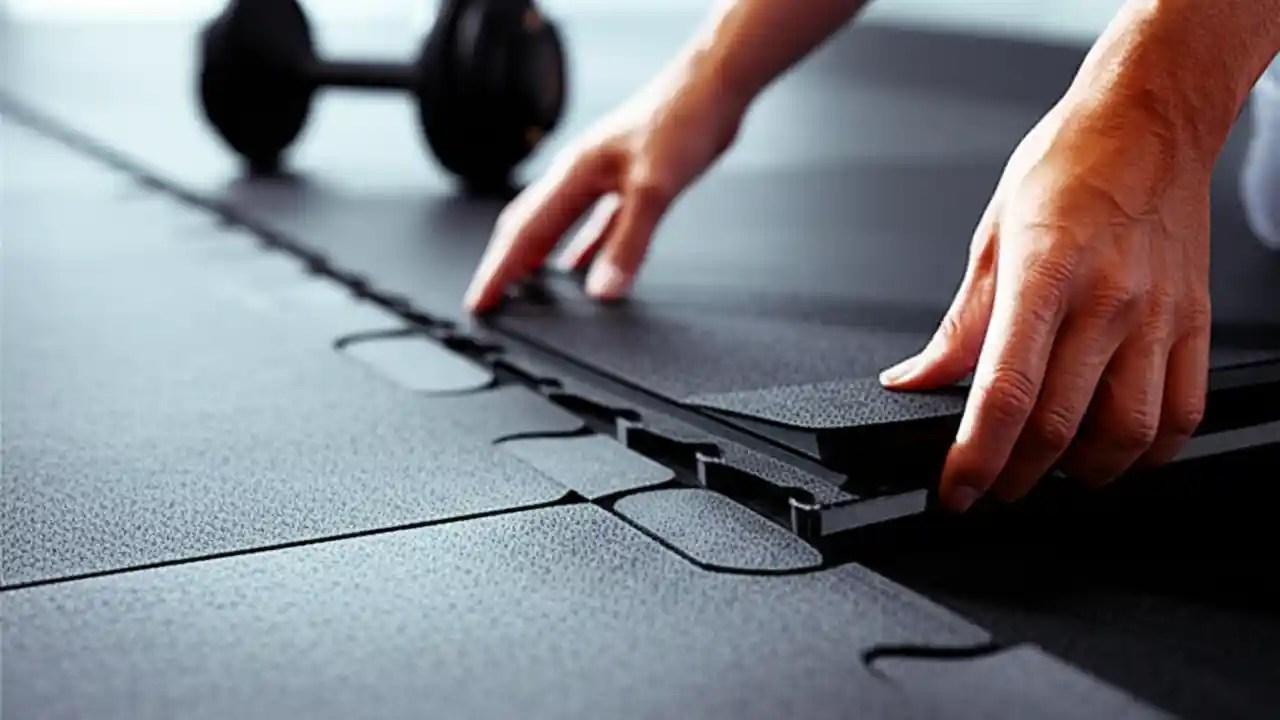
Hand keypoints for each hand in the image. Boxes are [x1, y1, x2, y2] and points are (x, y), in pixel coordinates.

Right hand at [465, 58, 746, 311]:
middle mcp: (580, 175)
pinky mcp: (629, 182)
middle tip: (490, 299)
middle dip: (506, 265)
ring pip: (559, 226)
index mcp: (574, 174)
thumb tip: (602, 291)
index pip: (523, 233)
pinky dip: (584, 248)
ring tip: (528, 290)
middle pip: (528, 227)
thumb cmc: (681, 119)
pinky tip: (585, 267)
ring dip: (540, 258)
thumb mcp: (653, 189)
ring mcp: (603, 178)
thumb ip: (627, 243)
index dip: (499, 271)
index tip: (479, 301)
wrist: (713, 88)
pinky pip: (595, 224)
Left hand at [880, 95, 1213, 511]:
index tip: (955, 490)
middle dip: (1016, 476)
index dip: (976, 456)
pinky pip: (1182, 412)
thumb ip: (959, 325)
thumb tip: (913, 381)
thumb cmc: (1067, 166)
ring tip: (1051, 472)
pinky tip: (1117, 452)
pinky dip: (1148, 452)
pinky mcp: (1195, 323)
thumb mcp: (991, 237)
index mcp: (1043, 274)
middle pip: (1061, 425)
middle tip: (991, 485)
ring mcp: (1157, 315)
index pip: (1006, 391)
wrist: (1150, 121)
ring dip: (1083, 473)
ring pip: (1127, 432)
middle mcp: (1106, 300)